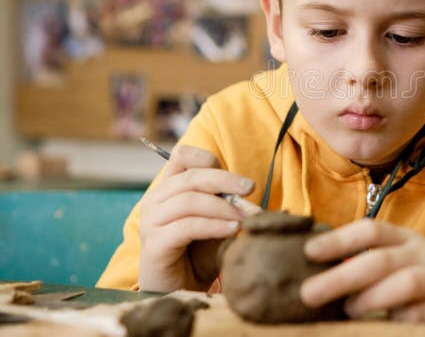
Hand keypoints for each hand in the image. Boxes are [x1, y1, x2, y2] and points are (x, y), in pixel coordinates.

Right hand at [138, 145, 254, 291]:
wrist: (180, 290)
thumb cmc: (198, 254)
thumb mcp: (216, 221)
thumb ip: (226, 202)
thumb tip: (251, 189)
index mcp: (168, 189)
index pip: (180, 157)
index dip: (205, 157)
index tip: (231, 172)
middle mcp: (155, 201)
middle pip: (190, 177)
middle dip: (225, 181)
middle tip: (250, 188)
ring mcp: (151, 222)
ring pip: (189, 200)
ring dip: (223, 206)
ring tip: (245, 217)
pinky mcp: (154, 244)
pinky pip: (187, 226)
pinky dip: (214, 225)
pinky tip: (233, 229)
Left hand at [299, 219, 424, 321]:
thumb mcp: (406, 256)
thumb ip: (370, 259)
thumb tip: (316, 271)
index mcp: (406, 238)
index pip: (371, 231)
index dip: (338, 239)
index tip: (308, 252)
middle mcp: (424, 254)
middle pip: (381, 260)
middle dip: (342, 276)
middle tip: (308, 294)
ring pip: (406, 284)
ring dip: (373, 299)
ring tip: (349, 311)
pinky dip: (404, 321)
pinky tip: (386, 328)